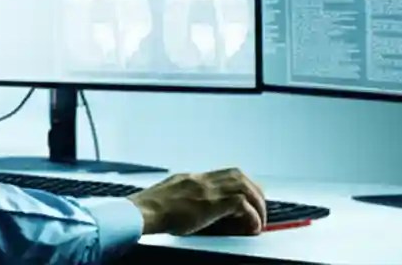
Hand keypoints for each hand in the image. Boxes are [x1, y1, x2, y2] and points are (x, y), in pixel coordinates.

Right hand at [125, 168, 266, 236]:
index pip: (223, 174)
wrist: (142, 213)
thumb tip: (195, 212)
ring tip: (258, 220)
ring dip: (257, 203)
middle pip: (238, 175)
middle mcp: (200, 179)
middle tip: (260, 209)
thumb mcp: (166, 198)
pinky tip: (251, 227)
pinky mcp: (211, 202)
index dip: (239, 186)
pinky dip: (251, 216)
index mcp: (190, 178)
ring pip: (245, 186)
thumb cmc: (148, 211)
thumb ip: (182, 198)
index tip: (246, 199)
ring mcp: (206, 189)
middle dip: (254, 192)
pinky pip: (242, 204)